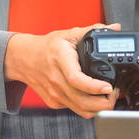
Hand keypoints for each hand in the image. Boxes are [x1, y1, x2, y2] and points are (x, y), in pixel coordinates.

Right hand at [5, 23, 121, 118]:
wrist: (23, 59)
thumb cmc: (46, 47)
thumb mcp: (68, 34)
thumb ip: (93, 30)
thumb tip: (115, 28)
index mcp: (60, 60)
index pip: (76, 79)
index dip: (95, 87)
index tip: (109, 87)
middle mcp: (56, 80)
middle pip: (82, 101)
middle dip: (104, 102)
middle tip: (115, 92)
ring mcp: (54, 93)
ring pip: (81, 110)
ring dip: (99, 108)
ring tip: (108, 96)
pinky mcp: (54, 102)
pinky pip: (75, 109)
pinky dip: (88, 107)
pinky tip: (94, 97)